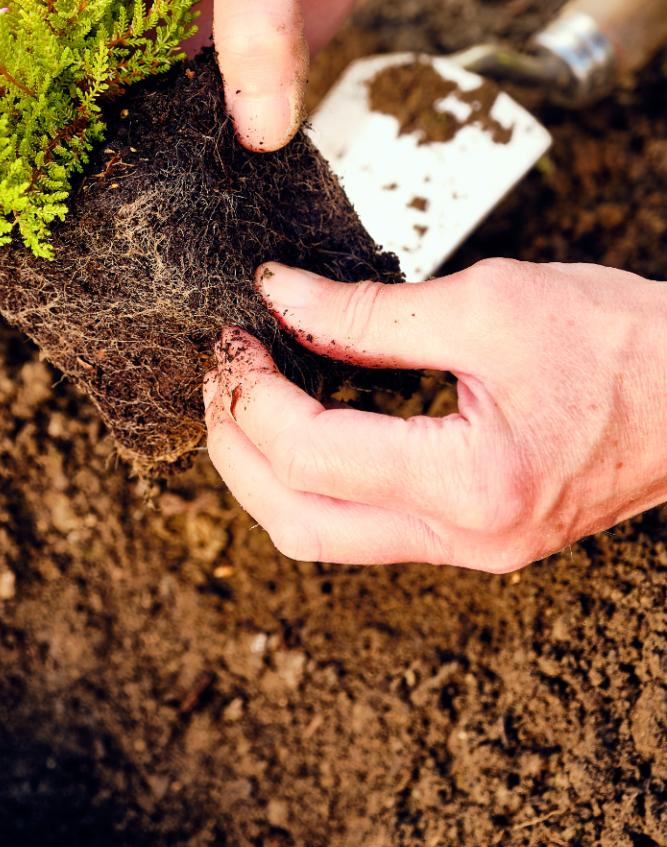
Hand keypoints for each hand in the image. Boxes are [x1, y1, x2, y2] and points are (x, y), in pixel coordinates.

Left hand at [204, 259, 666, 570]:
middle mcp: (467, 539)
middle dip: (237, 449)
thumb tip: (277, 295)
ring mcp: (474, 551)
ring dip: (270, 472)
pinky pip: (370, 524)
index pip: (311, 453)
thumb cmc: (627, 344)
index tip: (232, 337)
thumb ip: (369, 310)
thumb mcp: (491, 304)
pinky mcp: (478, 539)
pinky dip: (321, 478)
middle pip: (298, 521)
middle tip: (221, 377)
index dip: (250, 394)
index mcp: (471, 483)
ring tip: (250, 397)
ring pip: (327, 536)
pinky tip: (309, 420)